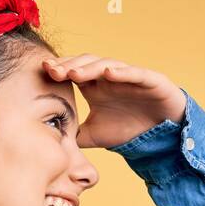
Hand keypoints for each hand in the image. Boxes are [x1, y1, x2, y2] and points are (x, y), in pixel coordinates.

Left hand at [41, 54, 187, 149]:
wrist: (162, 136)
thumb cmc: (128, 129)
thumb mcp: (93, 135)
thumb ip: (73, 134)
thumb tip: (48, 141)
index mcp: (95, 86)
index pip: (74, 72)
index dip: (59, 69)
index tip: (43, 70)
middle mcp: (110, 77)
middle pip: (86, 64)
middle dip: (69, 65)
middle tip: (52, 70)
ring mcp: (129, 76)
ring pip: (107, 65)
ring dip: (90, 67)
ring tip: (74, 72)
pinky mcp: (150, 80)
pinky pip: (135, 73)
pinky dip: (122, 72)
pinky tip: (109, 73)